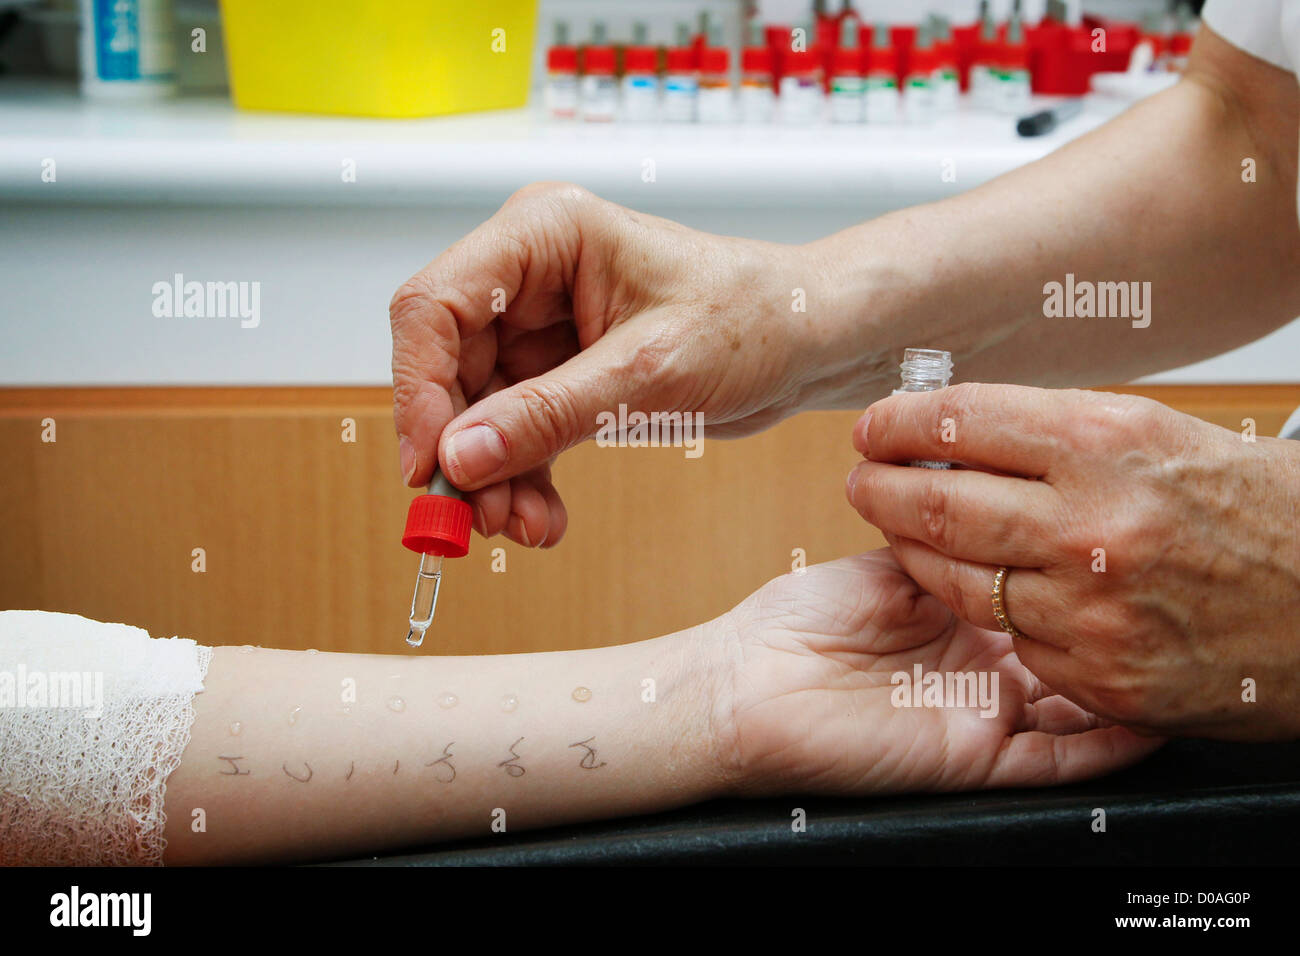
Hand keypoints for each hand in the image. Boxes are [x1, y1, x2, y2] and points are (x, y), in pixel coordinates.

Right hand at [390, 183, 859, 547]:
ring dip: (491, 477)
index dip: (419, 388)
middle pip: (447, 366)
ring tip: (523, 529)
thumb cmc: (752, 320)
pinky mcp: (559, 374)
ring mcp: (539, 327)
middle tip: (474, 520)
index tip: (431, 466)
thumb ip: (548, 414)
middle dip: (459, 448)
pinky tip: (543, 519)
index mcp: (544, 235)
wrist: (807, 343)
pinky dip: (521, 479)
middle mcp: (529, 276)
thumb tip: (458, 458)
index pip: (436, 304)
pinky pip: (514, 433)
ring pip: (476, 411)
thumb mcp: (650, 372)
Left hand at [704, 550, 1158, 795]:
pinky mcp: (975, 756)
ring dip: (1125, 680)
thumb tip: (997, 494)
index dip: (1081, 571)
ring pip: (1078, 706)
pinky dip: (1106, 744)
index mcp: (963, 617)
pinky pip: (1056, 760)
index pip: (1043, 594)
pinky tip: (1150, 717)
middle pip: (1070, 649)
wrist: (748, 682)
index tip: (1123, 534)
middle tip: (1164, 586)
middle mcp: (983, 666)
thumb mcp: (890, 564)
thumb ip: (949, 539)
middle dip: (1115, 620)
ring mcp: (985, 713)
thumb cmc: (800, 616)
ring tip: (1176, 644)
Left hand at [846, 383, 1299, 739]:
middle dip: (881, 489)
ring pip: (959, 580)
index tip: (875, 427)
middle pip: (941, 504)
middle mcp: (1096, 525)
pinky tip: (973, 588)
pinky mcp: (1102, 675)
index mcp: (1112, 444)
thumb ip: (1062, 437)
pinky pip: (1012, 639)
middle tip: (861, 481)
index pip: (964, 421)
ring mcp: (1096, 609)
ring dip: (912, 552)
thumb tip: (963, 429)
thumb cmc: (1258, 513)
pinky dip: (985, 611)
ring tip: (896, 530)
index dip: (902, 423)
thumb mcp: (1165, 438)